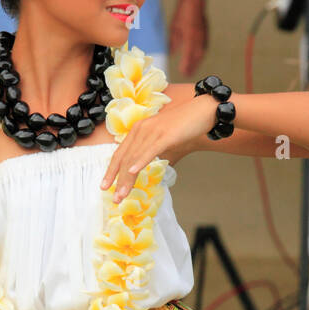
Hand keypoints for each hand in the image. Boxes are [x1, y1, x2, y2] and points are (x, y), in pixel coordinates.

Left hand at [100, 94, 216, 201]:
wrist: (203, 110)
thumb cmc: (184, 127)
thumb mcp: (161, 140)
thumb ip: (150, 151)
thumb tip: (143, 167)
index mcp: (138, 130)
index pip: (120, 153)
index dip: (111, 170)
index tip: (105, 186)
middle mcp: (141, 130)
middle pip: (124, 158)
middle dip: (117, 180)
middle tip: (114, 198)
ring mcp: (152, 132)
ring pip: (134, 158)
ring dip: (126, 179)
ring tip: (121, 194)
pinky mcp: (165, 135)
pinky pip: (150, 151)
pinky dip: (140, 162)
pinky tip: (132, 172)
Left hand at [167, 0, 206, 78]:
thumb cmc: (183, 11)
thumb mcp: (175, 26)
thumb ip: (174, 41)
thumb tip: (171, 52)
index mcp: (190, 36)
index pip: (188, 54)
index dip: (186, 64)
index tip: (182, 72)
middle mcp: (199, 37)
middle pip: (196, 56)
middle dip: (192, 66)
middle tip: (186, 74)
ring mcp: (204, 35)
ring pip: (201, 52)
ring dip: (196, 62)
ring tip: (191, 68)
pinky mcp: (206, 32)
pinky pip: (204, 47)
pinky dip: (200, 54)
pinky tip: (196, 58)